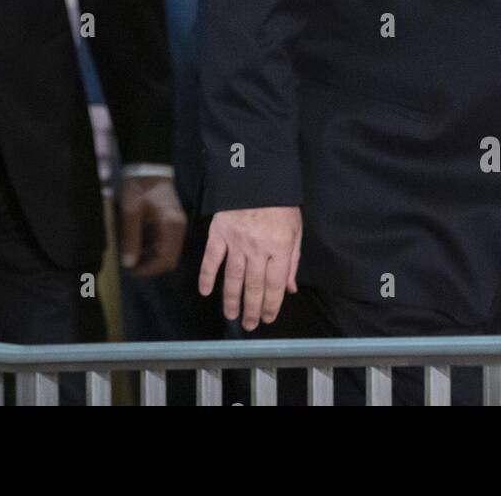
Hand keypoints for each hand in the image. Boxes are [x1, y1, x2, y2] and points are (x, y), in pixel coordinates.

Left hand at [119, 175, 186, 276]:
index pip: (166, 259)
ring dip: (154, 260)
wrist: (149, 167)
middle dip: (152, 267)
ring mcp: (179, 225)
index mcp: (171, 226)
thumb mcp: (131, 212)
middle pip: (171, 259)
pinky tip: (141, 248)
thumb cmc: (139, 188)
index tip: (132, 272)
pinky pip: (169, 243)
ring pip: (170, 252)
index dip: (150, 270)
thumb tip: (129, 264)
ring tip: (134, 260)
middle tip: (132, 268)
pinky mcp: (175, 222)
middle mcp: (180, 228)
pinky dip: (157, 250)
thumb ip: (131, 239)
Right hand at [198, 206, 301, 330]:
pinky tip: (205, 292)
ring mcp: (236, 241)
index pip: (275, 285)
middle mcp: (257, 248)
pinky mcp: (219, 233)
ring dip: (232, 300)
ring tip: (231, 315)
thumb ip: (292, 260)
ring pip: (233, 278)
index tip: (268, 318)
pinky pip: (211, 259)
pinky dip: (207, 276)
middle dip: (252, 309)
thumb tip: (290, 289)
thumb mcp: (295, 230)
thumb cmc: (279, 204)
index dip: (271, 305)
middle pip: (254, 286)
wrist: (256, 176)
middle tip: (250, 325)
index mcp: (279, 247)